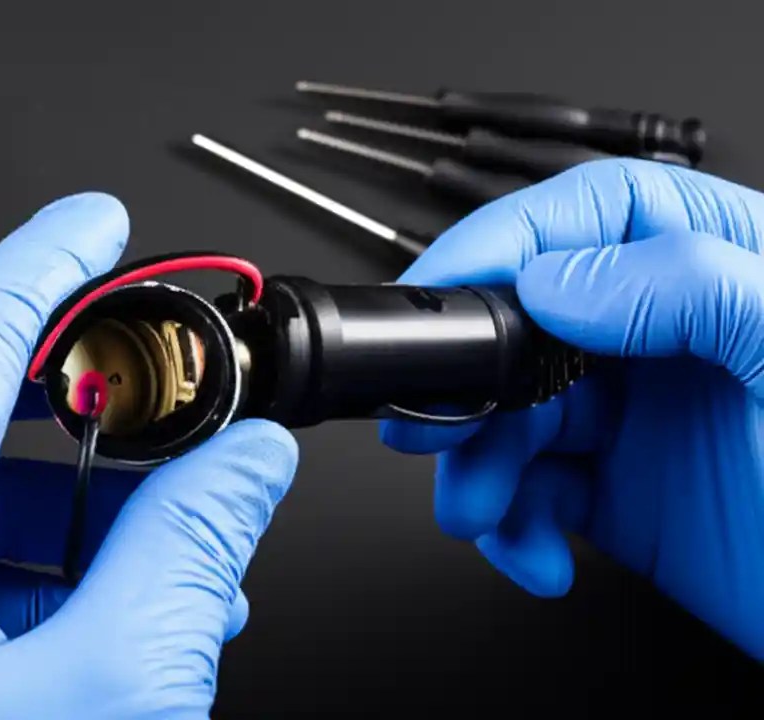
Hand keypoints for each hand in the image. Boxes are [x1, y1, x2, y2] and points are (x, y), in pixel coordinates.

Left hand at [0, 193, 297, 718]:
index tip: (99, 224)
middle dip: (65, 414)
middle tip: (161, 411)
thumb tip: (244, 461)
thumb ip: (184, 554)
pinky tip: (118, 612)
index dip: (41, 268)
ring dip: (63, 514)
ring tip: (174, 551)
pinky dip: (28, 578)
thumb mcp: (116, 700)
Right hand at [381, 159, 763, 660]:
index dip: (505, 239)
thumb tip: (560, 281)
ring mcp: (646, 417)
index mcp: (730, 270)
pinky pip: (530, 491)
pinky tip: (538, 550)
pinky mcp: (623, 492)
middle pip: (530, 320)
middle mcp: (676, 337)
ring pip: (514, 412)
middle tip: (429, 421)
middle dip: (468, 376)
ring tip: (481, 509)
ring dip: (477, 465)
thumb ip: (691, 293)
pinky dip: (513, 524)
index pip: (596, 215)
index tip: (446, 288)